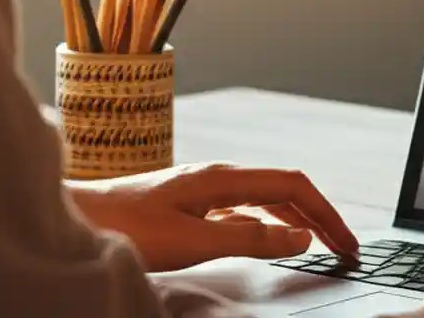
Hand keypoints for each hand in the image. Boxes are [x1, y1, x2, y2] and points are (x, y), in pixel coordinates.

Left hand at [67, 162, 358, 271]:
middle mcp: (219, 177)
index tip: (346, 243)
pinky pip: (246, 208)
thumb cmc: (125, 226)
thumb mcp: (194, 240)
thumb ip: (250, 239)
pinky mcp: (192, 202)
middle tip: (345, 247)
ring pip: (267, 198)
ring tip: (319, 243)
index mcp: (224, 178)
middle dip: (321, 217)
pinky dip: (271, 223)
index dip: (326, 214)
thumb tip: (300, 237)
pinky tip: (269, 237)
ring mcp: (205, 188)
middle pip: (286, 190)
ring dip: (298, 219)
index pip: (294, 186)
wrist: (77, 216)